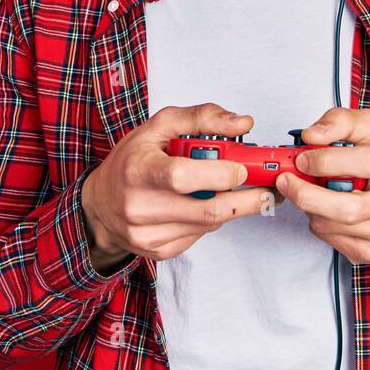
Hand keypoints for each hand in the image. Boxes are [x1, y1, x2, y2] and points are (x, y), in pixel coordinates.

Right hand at [81, 103, 274, 273]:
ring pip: (209, 224)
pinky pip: (200, 236)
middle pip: (207, 210)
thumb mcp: (159, 126)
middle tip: (269, 189)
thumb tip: (243, 124)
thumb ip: (202, 118)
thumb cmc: (131, 161)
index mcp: (138, 169)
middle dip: (247, 199)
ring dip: (231, 207)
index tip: (243, 168)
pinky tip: (203, 204)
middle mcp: (140, 206)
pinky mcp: (158, 251)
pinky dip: (211, 220)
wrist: (100, 204)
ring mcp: (148, 234)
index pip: (182, 176)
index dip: (219, 174)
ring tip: (237, 190)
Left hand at [274, 107, 369, 267]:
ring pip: (332, 225)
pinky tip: (324, 210)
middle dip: (307, 194)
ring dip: (309, 208)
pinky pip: (331, 239)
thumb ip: (340, 122)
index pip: (365, 163)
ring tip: (310, 193)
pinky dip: (318, 223)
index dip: (328, 161)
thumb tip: (311, 135)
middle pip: (346, 208)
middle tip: (286, 181)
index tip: (303, 158)